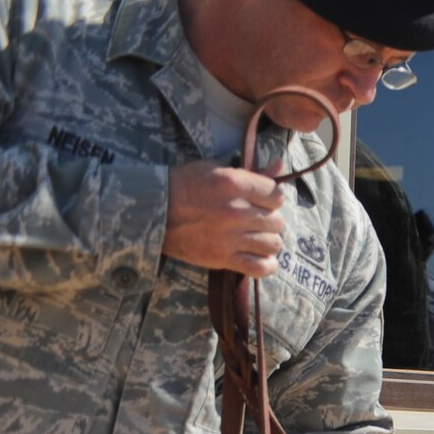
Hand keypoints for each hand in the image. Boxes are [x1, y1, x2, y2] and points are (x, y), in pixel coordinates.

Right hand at [163, 161, 284, 276]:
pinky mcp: (223, 258)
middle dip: (270, 221)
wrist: (152, 211)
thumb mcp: (215, 168)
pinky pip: (260, 268)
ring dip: (268, 242)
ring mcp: (230, 237)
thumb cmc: (184, 185)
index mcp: (234, 184)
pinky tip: (262, 259)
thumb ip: (252, 171)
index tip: (262, 201)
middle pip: (277, 221)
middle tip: (257, 221)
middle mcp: (235, 211)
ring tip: (257, 238)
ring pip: (273, 244)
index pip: (277, 196)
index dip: (272, 199)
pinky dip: (267, 266)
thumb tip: (281, 166)